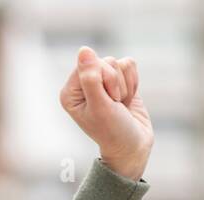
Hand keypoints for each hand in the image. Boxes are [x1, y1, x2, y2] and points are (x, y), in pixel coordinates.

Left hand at [59, 46, 152, 181]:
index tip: (106, 101)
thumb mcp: (100, 106)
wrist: (132, 146)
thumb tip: (84, 50)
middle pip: (106, 61)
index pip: (89, 64)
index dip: (104, 80)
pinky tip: (127, 100)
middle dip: (116, 84)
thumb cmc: (112, 131)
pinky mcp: (119, 80)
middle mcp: (83, 84)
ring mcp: (101, 81)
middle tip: (114, 105)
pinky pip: (130, 65)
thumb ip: (91, 78)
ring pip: (120, 63)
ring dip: (126, 86)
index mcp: (70, 92)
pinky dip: (134, 83)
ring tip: (120, 105)